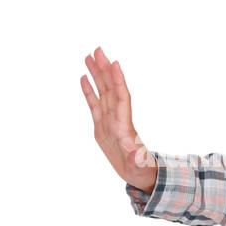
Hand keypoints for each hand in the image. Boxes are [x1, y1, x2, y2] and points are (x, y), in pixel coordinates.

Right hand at [81, 46, 157, 191]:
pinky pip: (94, 104)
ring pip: (102, 93)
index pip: (122, 98)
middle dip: (105, 70)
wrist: (139, 175)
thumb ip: (136, 159)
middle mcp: (117, 119)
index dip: (118, 81)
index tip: (115, 63)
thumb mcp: (139, 166)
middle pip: (111, 89)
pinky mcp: (102, 126)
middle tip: (98, 50)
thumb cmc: (141, 171)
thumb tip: (137, 155)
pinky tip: (84, 77)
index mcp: (124, 126)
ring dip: (97, 75)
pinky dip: (89, 91)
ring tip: (90, 56)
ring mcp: (109, 121)